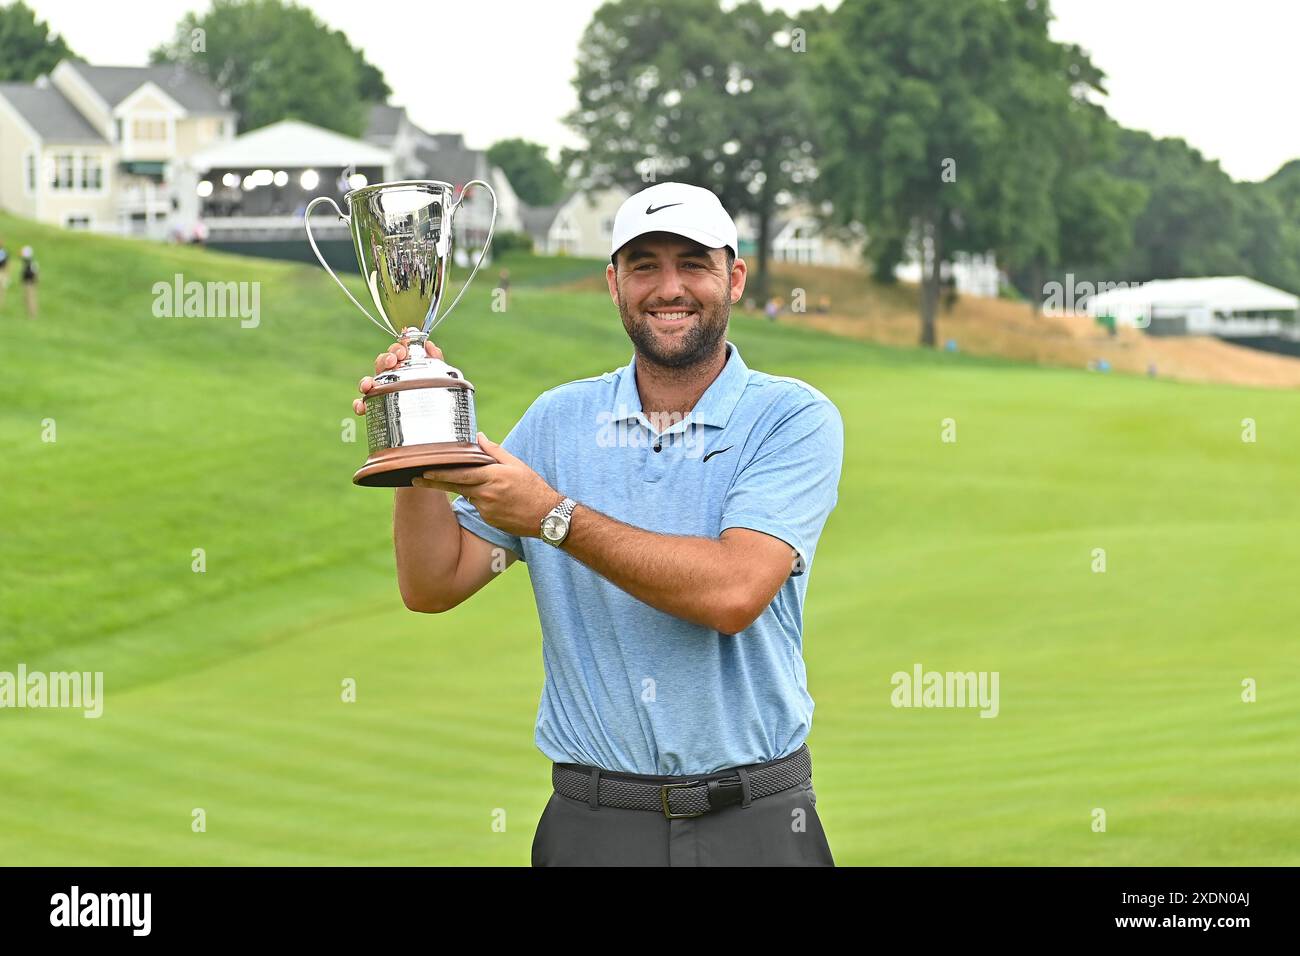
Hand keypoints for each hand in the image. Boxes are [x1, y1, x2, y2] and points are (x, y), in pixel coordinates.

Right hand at [353, 336, 442, 415]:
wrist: (437, 420)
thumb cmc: (436, 395)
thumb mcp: (439, 377)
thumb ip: (436, 361)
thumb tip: (430, 346)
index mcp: (405, 366)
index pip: (397, 352)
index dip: (397, 349)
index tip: (402, 352)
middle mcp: (392, 376)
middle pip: (382, 363)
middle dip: (385, 359)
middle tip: (392, 361)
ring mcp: (383, 391)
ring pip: (369, 381)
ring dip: (366, 381)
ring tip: (369, 385)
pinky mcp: (377, 407)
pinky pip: (364, 404)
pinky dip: (360, 404)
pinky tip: (361, 407)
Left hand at [411, 433, 560, 538]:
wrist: (546, 516)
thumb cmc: (533, 487)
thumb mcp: (516, 465)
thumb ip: (494, 451)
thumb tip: (478, 437)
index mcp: (492, 476)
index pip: (459, 473)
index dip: (439, 472)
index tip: (423, 470)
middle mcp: (486, 493)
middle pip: (454, 485)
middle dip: (434, 481)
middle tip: (416, 478)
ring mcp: (486, 508)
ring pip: (468, 496)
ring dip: (469, 490)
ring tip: (487, 486)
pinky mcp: (488, 519)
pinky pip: (478, 506)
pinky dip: (481, 500)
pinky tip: (498, 499)